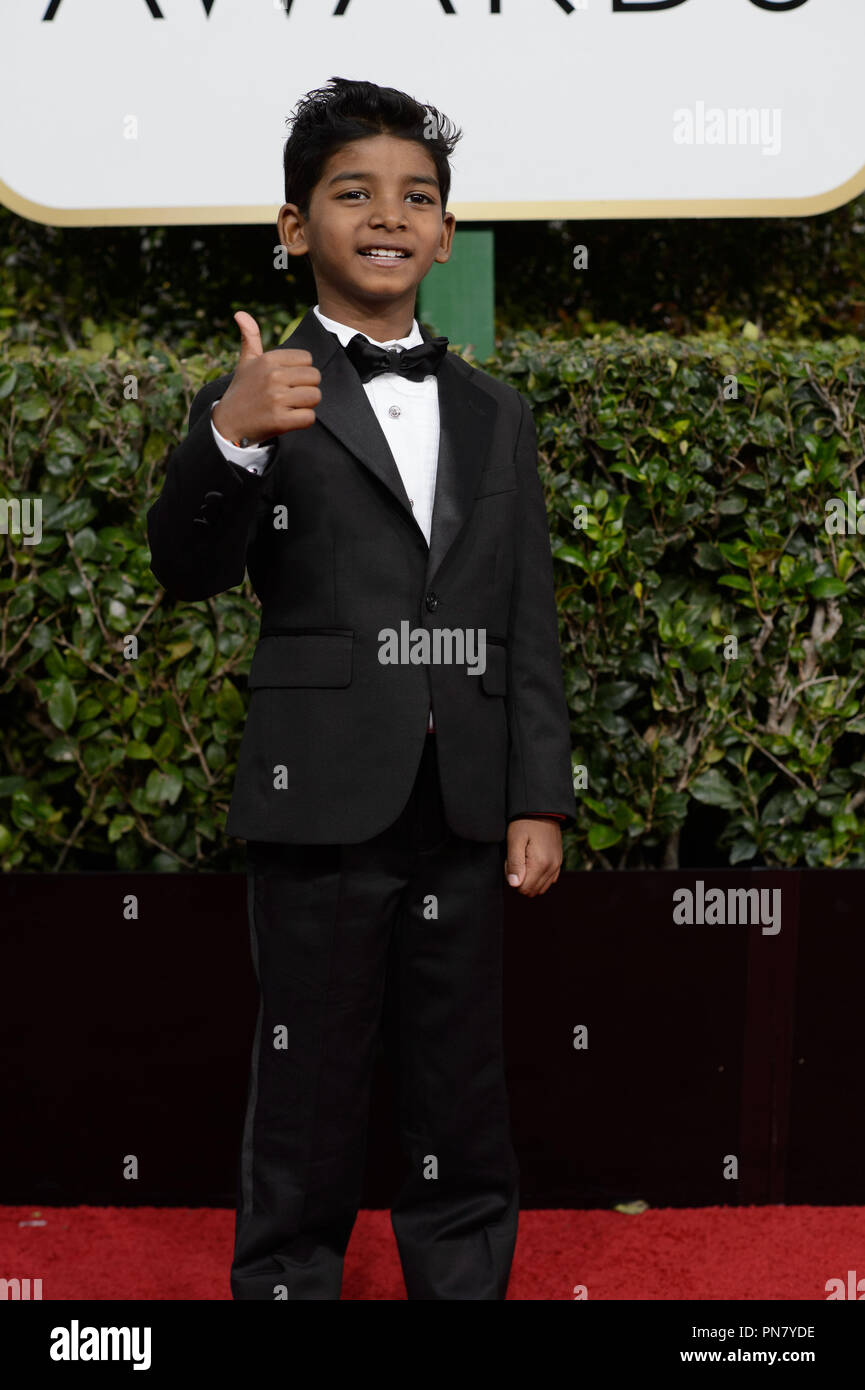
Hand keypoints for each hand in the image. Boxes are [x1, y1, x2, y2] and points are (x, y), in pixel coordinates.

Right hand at [211, 311, 321, 444]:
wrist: (228, 423)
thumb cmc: (242, 390)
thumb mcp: (245, 362)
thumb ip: (250, 337)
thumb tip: (240, 313)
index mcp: (268, 359)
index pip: (307, 359)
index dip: (301, 372)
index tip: (286, 381)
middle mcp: (273, 376)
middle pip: (315, 377)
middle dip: (306, 388)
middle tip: (288, 396)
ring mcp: (276, 398)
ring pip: (315, 396)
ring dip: (306, 405)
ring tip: (288, 407)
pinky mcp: (279, 420)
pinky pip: (309, 417)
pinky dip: (303, 421)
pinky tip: (288, 420)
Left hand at [505, 818, 562, 896]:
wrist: (543, 809)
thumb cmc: (525, 823)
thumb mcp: (515, 840)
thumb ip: (514, 864)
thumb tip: (514, 885)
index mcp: (540, 864)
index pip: (522, 888)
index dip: (512, 878)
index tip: (511, 861)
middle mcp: (551, 868)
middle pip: (531, 890)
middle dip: (520, 880)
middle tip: (516, 860)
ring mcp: (557, 865)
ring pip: (540, 888)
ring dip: (529, 879)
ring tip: (523, 860)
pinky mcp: (558, 862)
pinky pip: (549, 880)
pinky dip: (539, 877)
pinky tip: (532, 862)